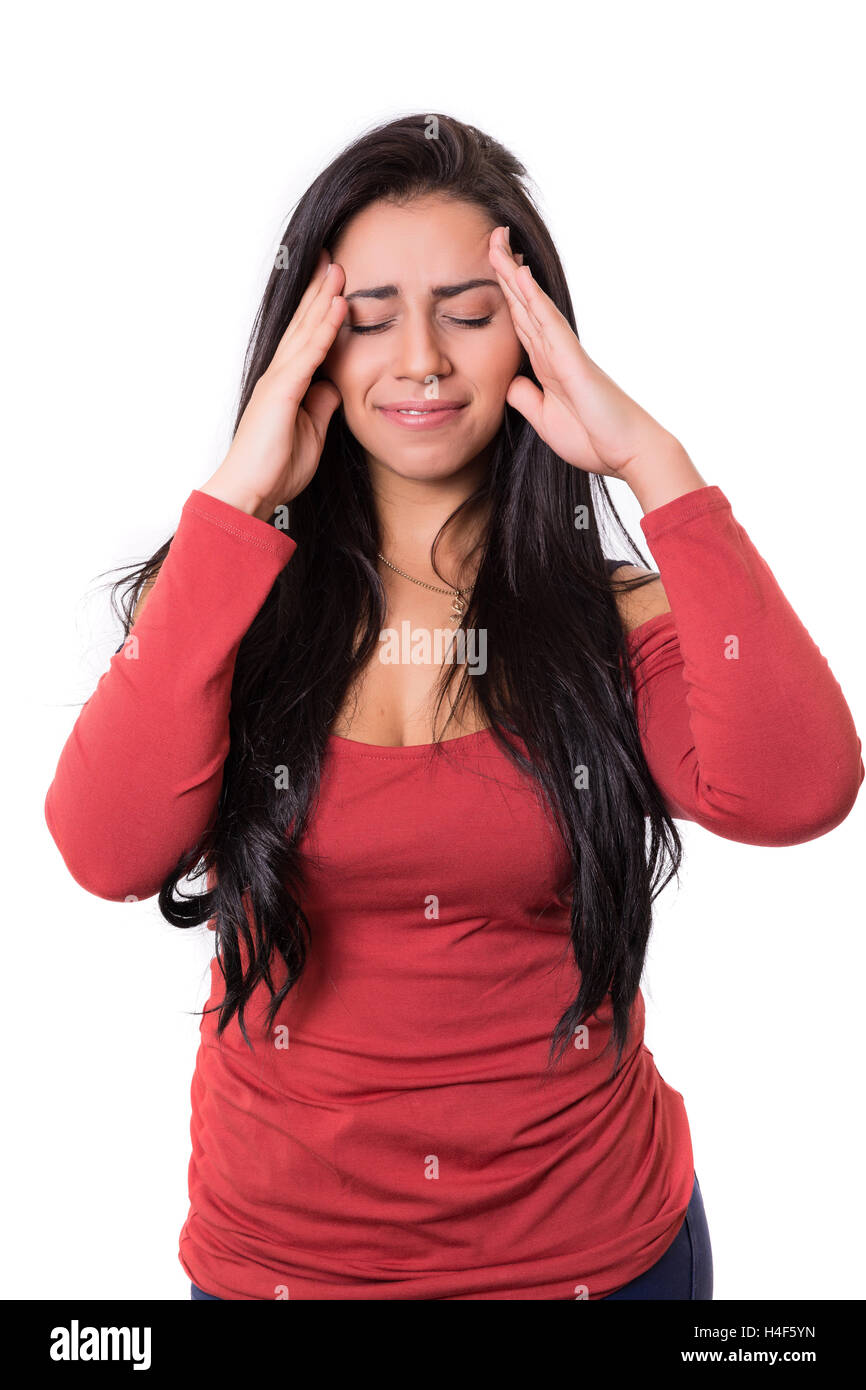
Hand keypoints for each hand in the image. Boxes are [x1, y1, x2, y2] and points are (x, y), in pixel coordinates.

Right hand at [200, 249, 345, 518]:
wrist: (249, 492)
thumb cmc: (274, 470)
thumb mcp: (311, 434)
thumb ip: (321, 408)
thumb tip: (334, 387)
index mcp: (287, 385)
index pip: (307, 339)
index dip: (320, 310)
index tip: (334, 285)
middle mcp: (279, 375)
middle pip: (303, 324)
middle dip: (319, 291)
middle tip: (332, 259)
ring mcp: (278, 380)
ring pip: (305, 330)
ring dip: (323, 298)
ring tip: (337, 268)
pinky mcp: (281, 392)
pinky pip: (309, 354)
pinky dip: (324, 329)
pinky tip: (337, 306)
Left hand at [488, 227, 679, 476]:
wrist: (631, 453)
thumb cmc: (596, 439)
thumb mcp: (546, 421)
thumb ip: (528, 400)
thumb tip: (511, 382)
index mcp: (548, 366)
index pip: (521, 322)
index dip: (505, 296)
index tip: (491, 267)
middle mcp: (556, 352)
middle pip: (524, 305)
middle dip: (506, 272)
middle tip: (494, 237)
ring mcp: (565, 353)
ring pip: (533, 305)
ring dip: (514, 275)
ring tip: (499, 242)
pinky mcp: (574, 361)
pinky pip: (549, 324)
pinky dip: (534, 299)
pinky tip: (520, 275)